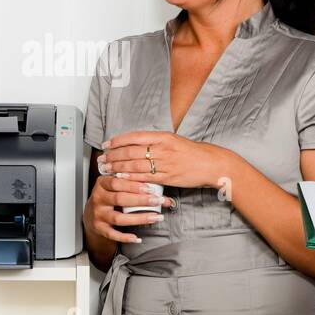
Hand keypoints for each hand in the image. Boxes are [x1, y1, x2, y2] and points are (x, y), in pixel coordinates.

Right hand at [83, 167, 173, 244]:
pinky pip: (112, 234)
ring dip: (139, 218)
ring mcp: (98, 214)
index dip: (134, 185)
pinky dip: (125, 237)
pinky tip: (137, 238)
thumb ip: (134, 185)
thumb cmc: (108, 196)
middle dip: (141, 200)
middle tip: (157, 201)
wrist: (91, 213)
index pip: (117, 183)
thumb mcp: (115, 186)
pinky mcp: (99, 228)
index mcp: (102, 184)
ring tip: (154, 217)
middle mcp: (98, 199)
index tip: (150, 189)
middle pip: (119, 199)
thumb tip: (161, 194)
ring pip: (118, 218)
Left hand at [99, 130, 230, 189]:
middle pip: (131, 151)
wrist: (212, 164)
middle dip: (114, 155)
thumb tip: (137, 144)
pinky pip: (145, 177)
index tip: (107, 144)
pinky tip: (121, 178)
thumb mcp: (174, 140)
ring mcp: (165, 163)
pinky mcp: (168, 177)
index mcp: (163, 136)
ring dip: (118, 167)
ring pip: (135, 164)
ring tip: (107, 168)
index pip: (134, 136)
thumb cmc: (194, 153)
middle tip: (103, 159)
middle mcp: (162, 148)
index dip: (118, 141)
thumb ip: (157, 142)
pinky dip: (131, 177)